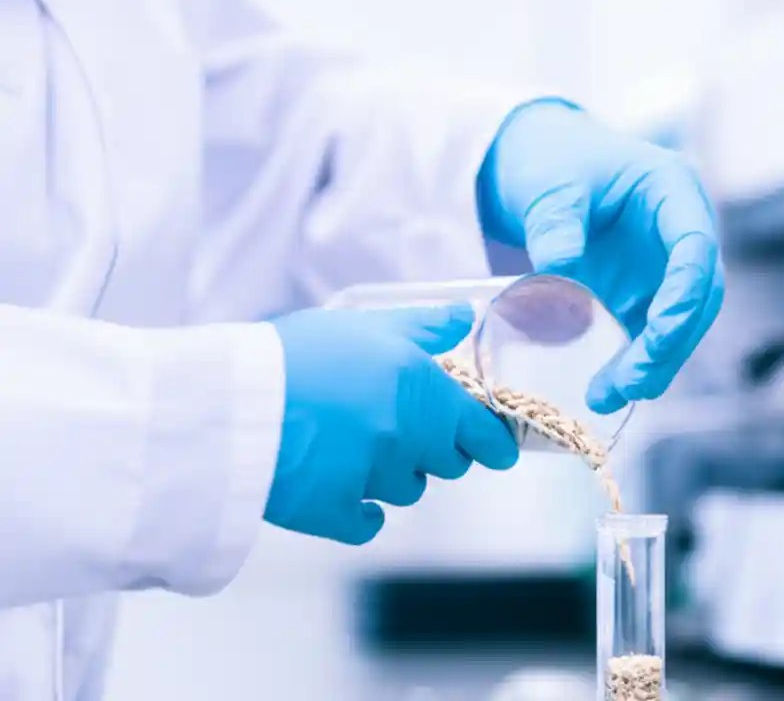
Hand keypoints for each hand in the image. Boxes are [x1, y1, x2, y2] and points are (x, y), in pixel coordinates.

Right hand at [267, 305, 517, 544]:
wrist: (231, 400)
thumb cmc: (298, 355)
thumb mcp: (367, 325)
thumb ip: (424, 326)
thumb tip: (466, 316)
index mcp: (425, 395)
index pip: (484, 434)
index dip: (492, 441)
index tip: (496, 447)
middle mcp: (409, 441)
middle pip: (447, 463)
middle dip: (431, 449)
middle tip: (397, 427)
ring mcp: (373, 481)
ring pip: (405, 490)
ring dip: (390, 475)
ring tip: (349, 444)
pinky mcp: (334, 513)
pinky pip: (366, 523)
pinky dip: (359, 512)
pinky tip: (341, 490)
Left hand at [478, 100, 724, 413]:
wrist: (541, 167)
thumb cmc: (553, 162)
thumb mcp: (548, 182)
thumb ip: (555, 222)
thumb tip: (558, 267)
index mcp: (673, 190)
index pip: (696, 247)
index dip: (685, 292)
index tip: (659, 331)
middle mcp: (682, 232)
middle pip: (699, 296)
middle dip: (669, 344)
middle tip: (629, 383)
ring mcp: (667, 267)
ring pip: (681, 325)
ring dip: (654, 364)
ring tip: (605, 397)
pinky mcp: (646, 295)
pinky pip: (652, 336)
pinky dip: (634, 364)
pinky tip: (605, 390)